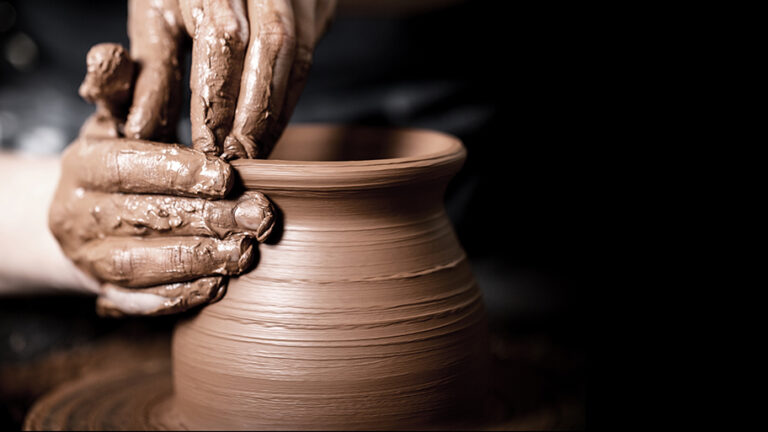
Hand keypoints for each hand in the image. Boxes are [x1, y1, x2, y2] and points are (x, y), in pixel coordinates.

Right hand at [49, 43, 275, 316]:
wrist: (87, 215)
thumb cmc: (120, 160)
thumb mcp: (116, 120)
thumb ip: (120, 90)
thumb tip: (109, 54)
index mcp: (83, 167)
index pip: (129, 167)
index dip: (178, 172)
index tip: (228, 176)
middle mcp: (79, 216)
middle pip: (147, 218)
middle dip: (208, 219)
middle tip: (260, 216)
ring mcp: (91, 260)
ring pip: (145, 265)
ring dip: (200, 260)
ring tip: (246, 252)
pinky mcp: (108, 294)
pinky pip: (143, 302)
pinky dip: (182, 296)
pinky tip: (220, 287)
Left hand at [123, 0, 336, 158]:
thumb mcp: (154, 15)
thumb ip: (151, 70)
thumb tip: (142, 130)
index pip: (222, 38)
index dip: (219, 96)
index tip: (209, 145)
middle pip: (272, 45)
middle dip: (256, 110)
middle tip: (240, 159)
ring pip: (297, 55)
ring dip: (277, 111)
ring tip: (256, 153)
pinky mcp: (315, 8)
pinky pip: (307, 58)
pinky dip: (288, 99)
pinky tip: (270, 129)